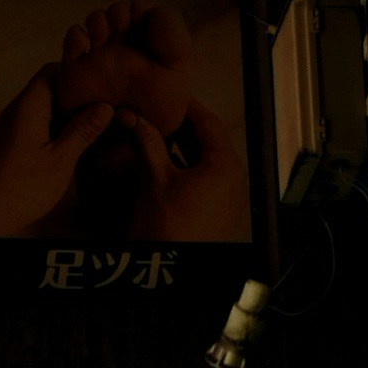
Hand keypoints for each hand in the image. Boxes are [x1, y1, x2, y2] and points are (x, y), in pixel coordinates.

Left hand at [0, 69, 100, 236]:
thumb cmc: (21, 188)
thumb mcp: (60, 160)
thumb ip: (82, 131)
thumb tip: (105, 108)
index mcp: (29, 106)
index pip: (53, 70)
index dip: (77, 72)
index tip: (100, 81)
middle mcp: (18, 109)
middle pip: (49, 86)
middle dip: (75, 92)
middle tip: (104, 102)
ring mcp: (13, 124)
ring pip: (44, 104)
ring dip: (66, 110)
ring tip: (94, 119)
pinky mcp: (12, 139)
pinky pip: (37, 121)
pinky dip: (55, 123)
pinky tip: (73, 136)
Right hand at [55, 0, 197, 128]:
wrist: (127, 146)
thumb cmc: (158, 114)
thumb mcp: (177, 72)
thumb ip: (173, 37)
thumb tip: (149, 12)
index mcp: (151, 47)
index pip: (144, 12)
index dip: (142, 11)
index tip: (142, 26)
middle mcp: (126, 50)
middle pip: (117, 12)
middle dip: (119, 13)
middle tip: (122, 29)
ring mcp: (100, 59)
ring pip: (95, 21)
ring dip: (99, 21)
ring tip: (104, 42)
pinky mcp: (77, 71)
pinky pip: (72, 40)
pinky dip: (76, 35)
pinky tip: (86, 46)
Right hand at [145, 91, 250, 240]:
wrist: (173, 272)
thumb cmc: (168, 227)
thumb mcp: (154, 178)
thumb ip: (146, 142)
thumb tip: (131, 115)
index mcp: (225, 164)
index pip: (208, 122)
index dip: (188, 106)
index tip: (170, 95)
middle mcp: (236, 178)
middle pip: (211, 141)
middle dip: (185, 128)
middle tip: (162, 113)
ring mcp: (232, 197)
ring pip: (210, 161)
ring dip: (187, 148)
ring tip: (162, 136)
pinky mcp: (224, 211)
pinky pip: (210, 180)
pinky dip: (192, 168)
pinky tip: (171, 165)